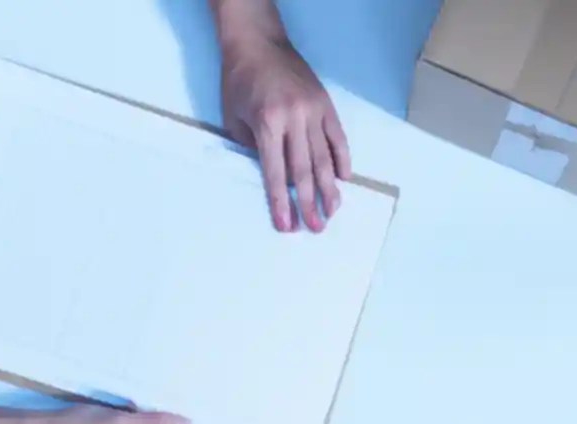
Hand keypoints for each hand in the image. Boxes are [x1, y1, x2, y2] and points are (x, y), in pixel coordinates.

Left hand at [221, 37, 350, 232]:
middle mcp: (294, 118)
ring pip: (324, 158)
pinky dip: (342, 159)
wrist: (258, 43)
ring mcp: (314, 111)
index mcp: (267, 122)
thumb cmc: (239, 81)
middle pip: (303, 170)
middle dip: (309, 202)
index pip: (274, 172)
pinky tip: (344, 180)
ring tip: (332, 211)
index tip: (287, 225)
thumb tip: (273, 178)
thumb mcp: (233, 117)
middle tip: (315, 227)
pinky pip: (338, 138)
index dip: (281, 202)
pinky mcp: (326, 105)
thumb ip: (251, 148)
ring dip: (329, 188)